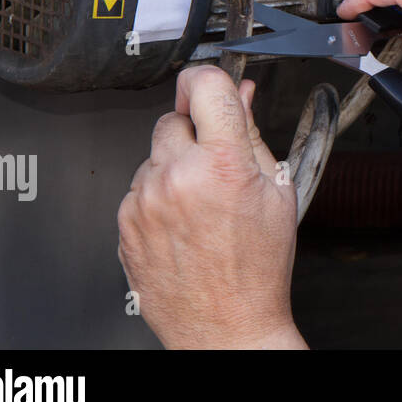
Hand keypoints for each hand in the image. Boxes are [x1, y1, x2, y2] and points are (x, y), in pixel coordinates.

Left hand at [117, 66, 305, 348]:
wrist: (226, 324)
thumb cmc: (256, 267)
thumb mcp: (277, 191)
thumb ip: (252, 135)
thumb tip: (241, 96)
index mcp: (222, 164)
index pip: (204, 84)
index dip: (211, 77)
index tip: (212, 82)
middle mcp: (176, 177)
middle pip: (175, 118)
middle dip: (196, 131)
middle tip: (217, 161)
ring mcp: (144, 201)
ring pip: (154, 155)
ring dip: (174, 165)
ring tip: (202, 203)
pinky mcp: (124, 222)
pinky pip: (138, 188)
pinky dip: (157, 196)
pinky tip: (182, 222)